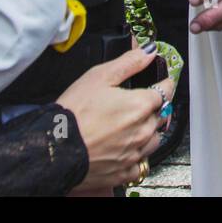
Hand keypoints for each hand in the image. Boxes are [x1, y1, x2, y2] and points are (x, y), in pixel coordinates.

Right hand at [57, 47, 175, 191]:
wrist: (56, 148)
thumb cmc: (74, 112)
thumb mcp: (100, 76)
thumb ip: (130, 62)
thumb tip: (149, 51)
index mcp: (140, 105)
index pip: (165, 91)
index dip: (163, 83)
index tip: (161, 82)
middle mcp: (143, 130)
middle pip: (161, 115)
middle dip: (154, 107)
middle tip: (139, 102)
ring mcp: (135, 153)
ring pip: (154, 139)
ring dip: (149, 131)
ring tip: (132, 125)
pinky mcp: (125, 171)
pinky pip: (141, 163)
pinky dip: (138, 155)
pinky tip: (126, 148)